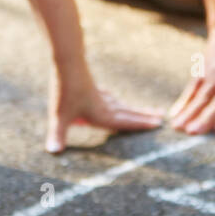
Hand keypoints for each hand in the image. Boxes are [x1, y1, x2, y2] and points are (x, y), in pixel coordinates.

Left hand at [46, 67, 163, 153]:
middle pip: (129, 112)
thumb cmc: (64, 91)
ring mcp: (101, 96)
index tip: (158, 124)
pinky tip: (115, 101)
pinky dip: (119, 102)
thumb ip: (57, 135)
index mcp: (101, 115)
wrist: (67, 63)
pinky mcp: (94, 88)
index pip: (125, 122)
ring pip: (122, 105)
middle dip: (145, 116)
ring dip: (135, 109)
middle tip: (161, 118)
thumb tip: (53, 151)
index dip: (141, 124)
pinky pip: (111, 98)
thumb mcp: (59, 116)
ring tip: (148, 110)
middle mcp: (105, 106)